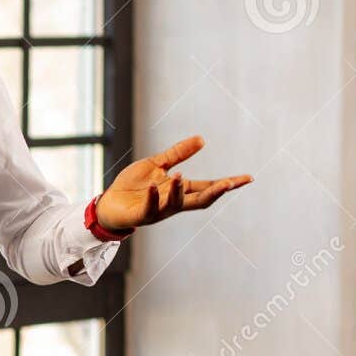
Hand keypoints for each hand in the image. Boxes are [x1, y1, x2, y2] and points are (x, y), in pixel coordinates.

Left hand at [95, 135, 252, 234]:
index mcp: (179, 190)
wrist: (109, 204)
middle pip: (200, 200)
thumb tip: (202, 139)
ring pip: (175, 204)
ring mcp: (158, 210)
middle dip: (215, 193)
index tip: (247, 178)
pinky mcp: (141, 215)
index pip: (208, 187)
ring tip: (179, 176)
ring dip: (178, 191)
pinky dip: (153, 197)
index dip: (227, 184)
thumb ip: (178, 154)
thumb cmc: (132, 186)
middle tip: (228, 184)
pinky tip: (154, 185)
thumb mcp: (156, 164)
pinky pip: (150, 208)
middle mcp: (173, 202)